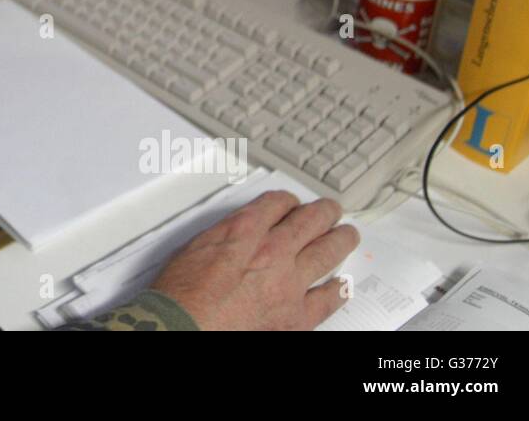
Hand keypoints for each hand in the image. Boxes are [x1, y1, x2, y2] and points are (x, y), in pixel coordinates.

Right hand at [149, 190, 358, 329]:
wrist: (184, 327)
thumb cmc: (181, 294)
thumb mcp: (195, 247)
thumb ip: (223, 236)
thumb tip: (233, 235)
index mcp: (244, 230)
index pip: (278, 203)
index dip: (288, 200)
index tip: (290, 204)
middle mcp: (272, 251)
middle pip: (311, 220)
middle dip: (323, 212)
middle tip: (330, 210)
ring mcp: (289, 283)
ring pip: (328, 251)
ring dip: (341, 239)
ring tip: (347, 234)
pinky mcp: (297, 316)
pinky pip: (329, 298)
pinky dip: (339, 289)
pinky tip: (342, 283)